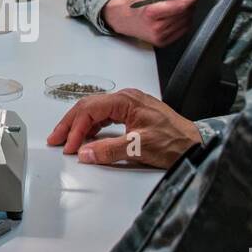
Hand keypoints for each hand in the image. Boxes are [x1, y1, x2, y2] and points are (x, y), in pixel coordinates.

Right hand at [47, 87, 201, 167]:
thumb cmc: (175, 141)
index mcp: (126, 100)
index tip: (69, 147)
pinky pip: (105, 117)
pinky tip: (87, 138)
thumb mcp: (139, 148)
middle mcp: (126, 99)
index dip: (76, 129)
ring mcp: (129, 105)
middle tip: (56, 139)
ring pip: (95, 111)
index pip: (90, 110)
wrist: (195, 144)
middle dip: (70, 124)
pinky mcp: (132, 114)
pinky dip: (92, 127)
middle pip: (88, 107)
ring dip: (79, 126)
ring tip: (67, 140)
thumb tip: (86, 153)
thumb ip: (110, 150)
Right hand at [101, 0, 197, 46]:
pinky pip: (182, 31)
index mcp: (151, 12)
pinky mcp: (162, 42)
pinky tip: (178, 16)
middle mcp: (156, 27)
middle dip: (189, 5)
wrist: (123, 19)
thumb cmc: (135, 3)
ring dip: (188, 13)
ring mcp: (159, 37)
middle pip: (184, 15)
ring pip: (185, 23)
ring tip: (181, 6)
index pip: (178, 6)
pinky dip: (184, 22)